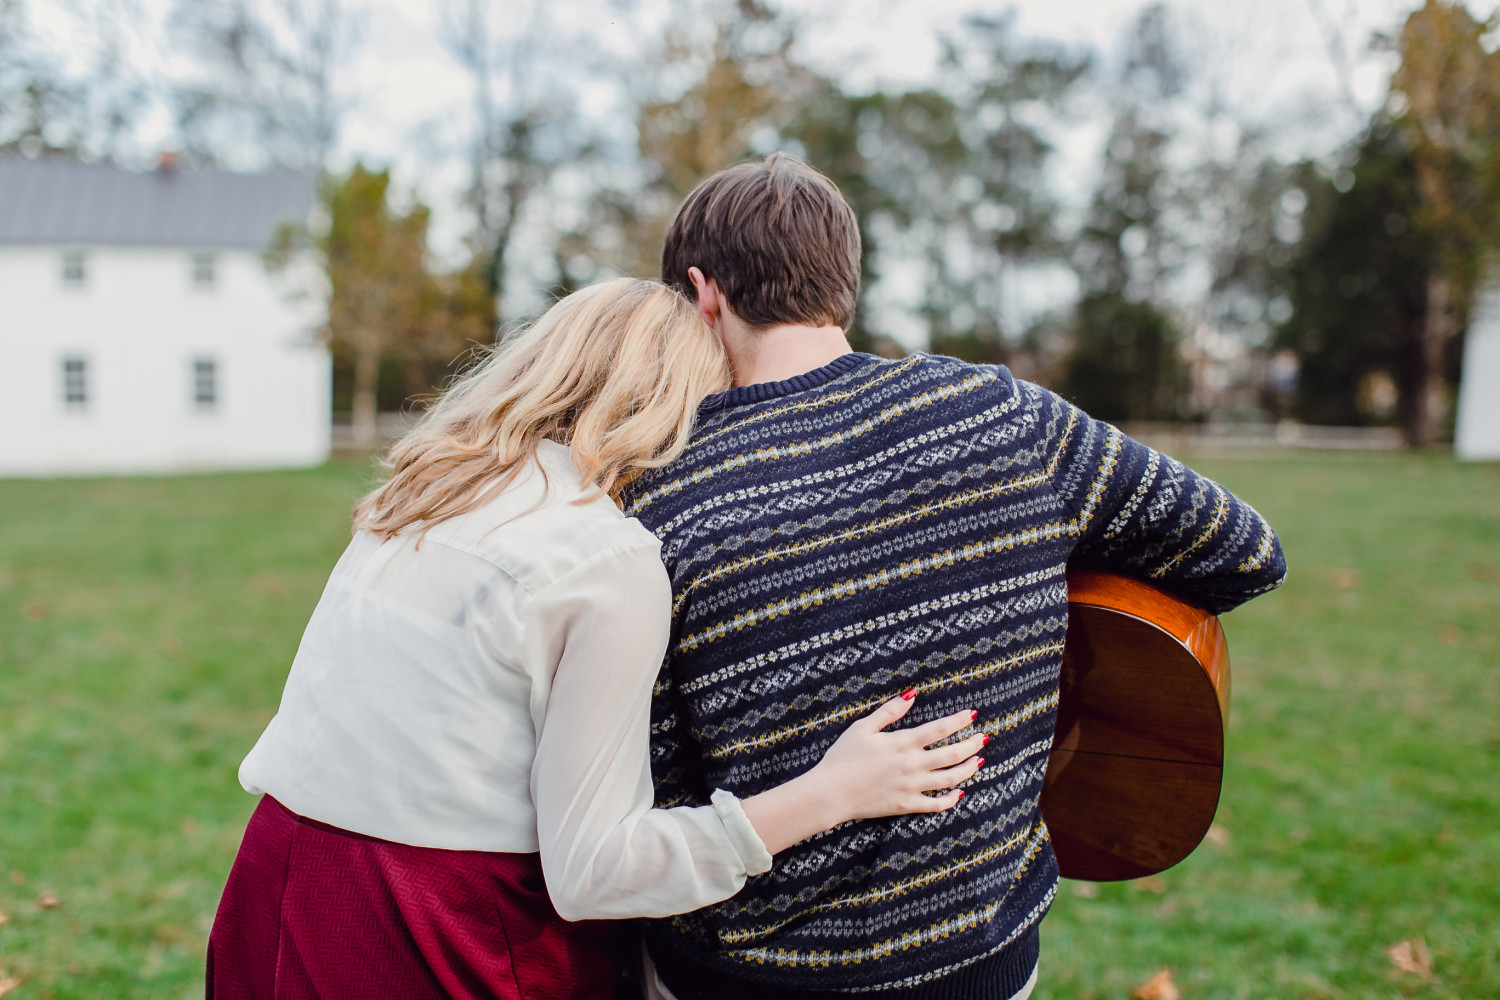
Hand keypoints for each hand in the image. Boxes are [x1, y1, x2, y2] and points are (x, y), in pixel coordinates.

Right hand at [739, 692, 984, 854]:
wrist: (830, 792)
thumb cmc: (843, 757)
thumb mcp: (863, 728)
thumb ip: (889, 712)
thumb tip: (911, 695)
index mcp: (903, 743)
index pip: (940, 729)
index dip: (959, 721)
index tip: (972, 714)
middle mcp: (913, 765)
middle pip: (952, 754)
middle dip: (971, 745)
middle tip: (983, 738)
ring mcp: (912, 787)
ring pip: (950, 779)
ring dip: (968, 769)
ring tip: (979, 761)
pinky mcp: (906, 805)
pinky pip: (936, 804)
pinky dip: (951, 800)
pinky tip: (960, 794)